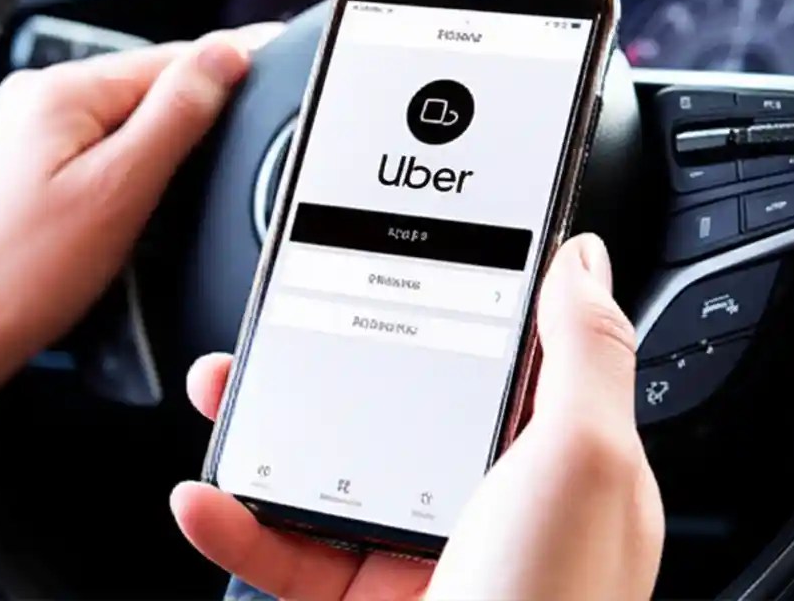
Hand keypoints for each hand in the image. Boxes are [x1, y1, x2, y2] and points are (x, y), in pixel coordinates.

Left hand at [0, 25, 277, 357]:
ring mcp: (25, 134)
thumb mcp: (122, 187)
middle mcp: (37, 100)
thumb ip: (179, 114)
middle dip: (194, 111)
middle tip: (243, 135)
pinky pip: (96, 150)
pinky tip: (141, 198)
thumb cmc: (25, 272)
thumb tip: (224, 54)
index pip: (170, 58)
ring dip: (162, 141)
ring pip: (122, 122)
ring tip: (199, 169)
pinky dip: (129, 166)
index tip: (270, 63)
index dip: (227, 68)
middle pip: (146, 89)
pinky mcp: (23, 170)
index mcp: (62, 91)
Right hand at [170, 234, 664, 599]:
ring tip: (224, 390)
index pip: (508, 350)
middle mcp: (492, 501)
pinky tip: (207, 497)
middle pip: (404, 399)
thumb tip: (580, 262)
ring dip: (266, 428)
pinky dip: (238, 523)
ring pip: (334, 466)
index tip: (418, 240)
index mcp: (555, 458)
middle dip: (338, 352)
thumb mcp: (587, 464)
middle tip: (291, 312)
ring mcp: (424, 553)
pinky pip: (288, 551)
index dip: (464, 292)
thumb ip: (583, 353)